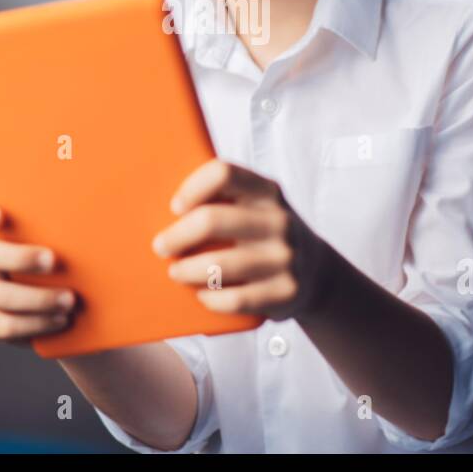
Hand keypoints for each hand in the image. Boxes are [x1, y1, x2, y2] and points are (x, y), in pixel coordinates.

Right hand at [0, 193, 77, 345]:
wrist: (86, 301)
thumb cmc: (85, 252)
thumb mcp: (85, 230)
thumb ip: (82, 212)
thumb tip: (105, 194)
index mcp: (0, 225)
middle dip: (17, 257)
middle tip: (52, 260)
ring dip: (32, 297)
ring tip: (69, 300)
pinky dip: (32, 324)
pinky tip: (60, 320)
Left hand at [153, 159, 335, 321]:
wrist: (317, 272)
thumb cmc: (265, 234)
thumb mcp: (257, 207)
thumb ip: (224, 199)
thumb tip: (155, 202)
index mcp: (267, 190)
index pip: (223, 172)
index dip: (192, 187)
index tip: (175, 207)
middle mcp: (279, 220)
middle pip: (211, 220)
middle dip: (176, 236)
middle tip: (160, 247)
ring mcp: (285, 257)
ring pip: (218, 265)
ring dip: (187, 271)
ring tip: (175, 273)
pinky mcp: (286, 291)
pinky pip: (234, 299)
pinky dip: (211, 298)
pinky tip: (202, 295)